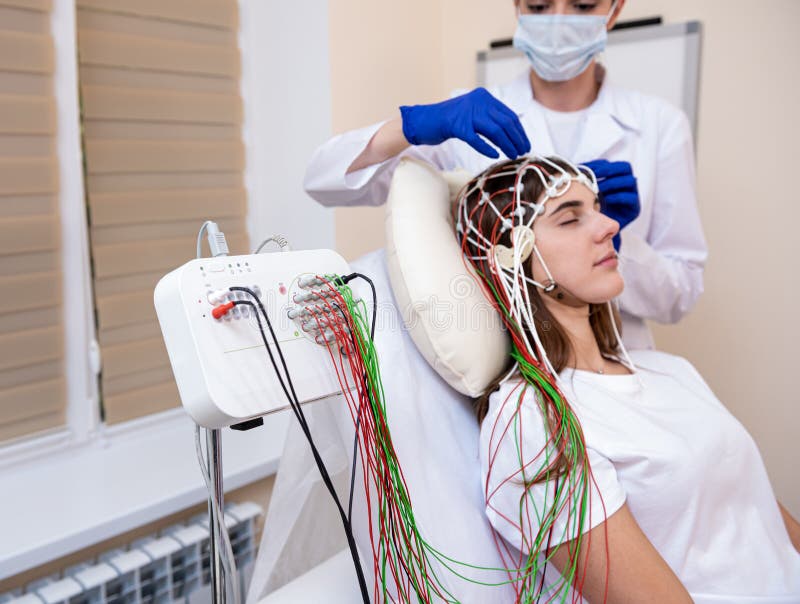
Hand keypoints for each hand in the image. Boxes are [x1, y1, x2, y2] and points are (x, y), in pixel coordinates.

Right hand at [400, 88, 530, 159]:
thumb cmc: (448, 120)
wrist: (423, 120)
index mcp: (483, 97)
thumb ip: (489, 119)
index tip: (525, 143)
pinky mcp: (456, 126)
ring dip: (506, 145)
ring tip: (512, 155)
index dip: (519, 131)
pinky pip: (476, 139)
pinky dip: (486, 148)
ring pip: (494, 130)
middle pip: (504, 122)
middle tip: (522, 151)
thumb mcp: (472, 114)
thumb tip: (511, 134)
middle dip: (516, 139)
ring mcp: (466, 113)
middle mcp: (477, 102)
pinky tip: (494, 155)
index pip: (508, 114)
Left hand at [583, 159, 640, 251]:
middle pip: (625, 168)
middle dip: (609, 170)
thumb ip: (585, 180)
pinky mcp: (634, 209)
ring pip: (630, 181)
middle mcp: (627, 184)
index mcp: (618, 177)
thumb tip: (575, 168)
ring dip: (612, 183)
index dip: (603, 164)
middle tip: (594, 175)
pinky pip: (631, 198)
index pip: (615, 164)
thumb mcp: (587, 192)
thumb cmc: (591, 209)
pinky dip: (618, 197)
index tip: (588, 168)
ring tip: (597, 188)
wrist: (597, 231)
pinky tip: (605, 199)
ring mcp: (632, 195)